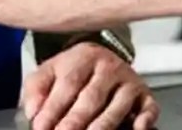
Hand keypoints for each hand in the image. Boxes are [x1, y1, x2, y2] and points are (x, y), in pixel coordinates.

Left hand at [21, 42, 158, 129]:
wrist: (102, 59)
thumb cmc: (74, 71)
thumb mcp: (49, 71)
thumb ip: (36, 89)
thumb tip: (32, 110)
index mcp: (84, 58)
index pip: (68, 84)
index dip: (53, 108)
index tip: (41, 126)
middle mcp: (109, 67)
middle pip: (92, 97)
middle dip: (75, 121)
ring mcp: (129, 81)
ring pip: (117, 106)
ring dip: (103, 125)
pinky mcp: (144, 95)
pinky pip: (149, 108)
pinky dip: (145, 119)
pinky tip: (137, 128)